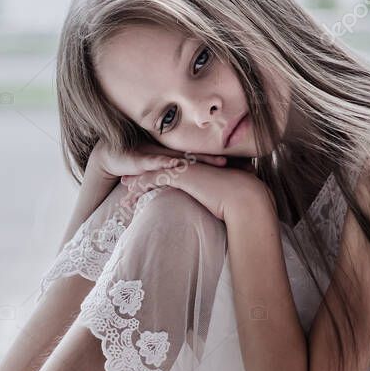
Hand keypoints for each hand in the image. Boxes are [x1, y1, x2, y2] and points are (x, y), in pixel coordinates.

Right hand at [89, 138, 227, 179]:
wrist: (112, 156)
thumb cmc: (139, 167)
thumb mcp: (159, 178)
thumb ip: (176, 184)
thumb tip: (196, 198)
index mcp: (174, 159)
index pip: (199, 161)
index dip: (215, 163)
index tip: (236, 166)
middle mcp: (167, 155)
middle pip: (193, 157)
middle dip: (210, 160)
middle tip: (229, 163)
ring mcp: (155, 156)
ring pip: (177, 158)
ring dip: (193, 160)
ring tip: (206, 163)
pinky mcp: (140, 161)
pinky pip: (154, 162)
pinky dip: (165, 163)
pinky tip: (175, 164)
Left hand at [119, 157, 267, 221]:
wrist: (245, 198)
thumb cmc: (244, 200)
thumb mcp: (231, 196)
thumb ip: (224, 196)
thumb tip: (228, 205)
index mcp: (200, 168)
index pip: (175, 169)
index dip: (160, 174)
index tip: (149, 180)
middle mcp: (190, 165)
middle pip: (160, 168)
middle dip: (143, 174)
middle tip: (128, 181)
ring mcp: (184, 168)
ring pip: (152, 172)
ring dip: (136, 182)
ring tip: (124, 190)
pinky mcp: (178, 176)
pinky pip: (151, 180)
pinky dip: (138, 187)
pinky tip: (128, 197)